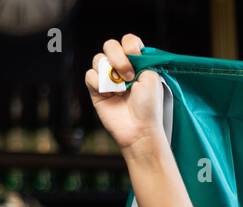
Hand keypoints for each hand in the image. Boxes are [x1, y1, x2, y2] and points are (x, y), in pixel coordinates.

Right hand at [83, 34, 164, 154]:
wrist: (138, 128)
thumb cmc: (149, 107)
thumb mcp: (152, 77)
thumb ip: (141, 59)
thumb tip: (127, 51)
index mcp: (137, 64)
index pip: (128, 41)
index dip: (130, 45)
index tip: (135, 57)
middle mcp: (122, 68)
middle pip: (110, 45)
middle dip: (118, 58)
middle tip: (128, 76)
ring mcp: (108, 78)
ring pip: (98, 59)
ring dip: (109, 73)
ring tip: (120, 90)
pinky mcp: (96, 89)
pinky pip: (90, 75)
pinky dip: (99, 83)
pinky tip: (109, 94)